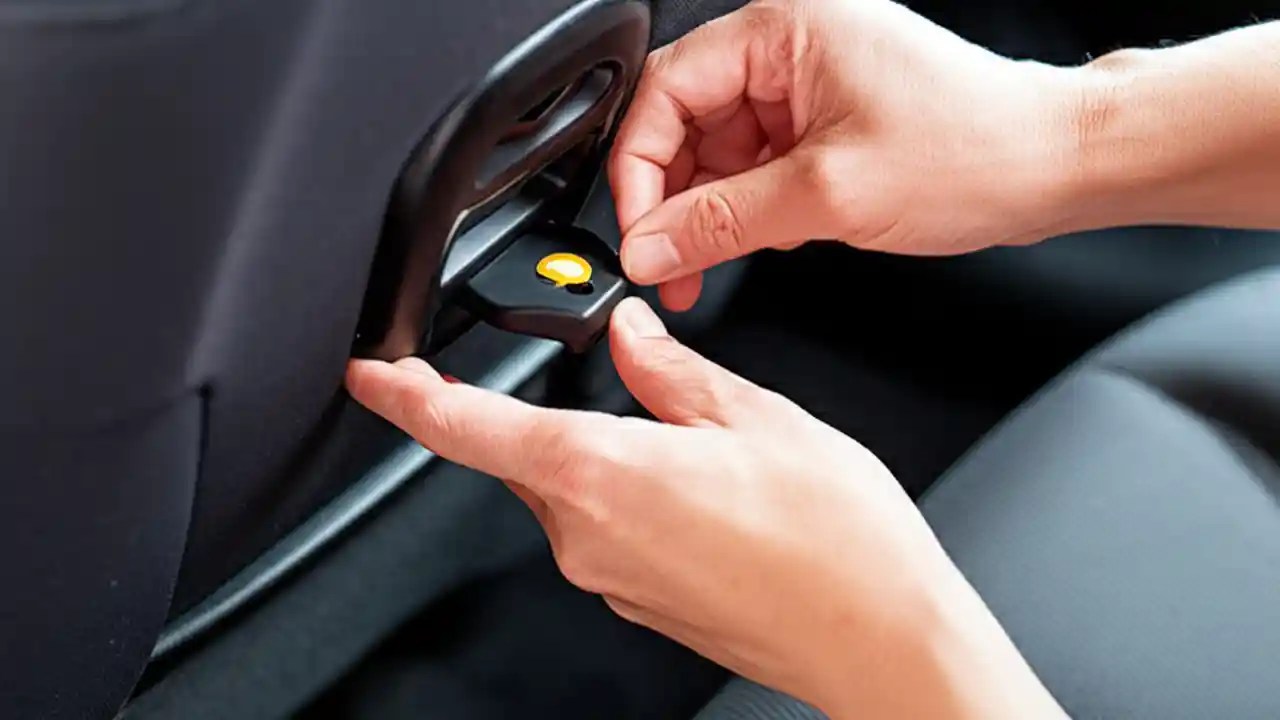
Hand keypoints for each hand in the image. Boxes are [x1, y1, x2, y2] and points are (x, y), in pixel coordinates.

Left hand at [346, 299, 1059, 717]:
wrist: (881, 639)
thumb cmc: (837, 540)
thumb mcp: (755, 417)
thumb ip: (672, 372)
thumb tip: (629, 336)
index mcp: (603, 473)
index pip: (465, 429)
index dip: (405, 397)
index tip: (371, 375)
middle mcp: (588, 537)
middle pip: (525, 455)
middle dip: (553, 412)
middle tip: (629, 381)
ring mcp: (610, 579)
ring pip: (572, 492)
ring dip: (605, 455)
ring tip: (696, 446)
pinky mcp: (637, 603)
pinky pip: (606, 532)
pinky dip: (631, 498)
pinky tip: (701, 494)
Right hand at [608, 0, 1080, 309]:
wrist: (1054, 166)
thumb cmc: (974, 150)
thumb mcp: (825, 195)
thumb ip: (719, 222)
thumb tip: (648, 244)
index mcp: (783, 28)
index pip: (665, 90)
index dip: (639, 167)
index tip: (639, 230)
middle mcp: (791, 44)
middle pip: (686, 121)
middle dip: (672, 199)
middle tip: (668, 262)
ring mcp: (810, 82)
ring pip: (719, 150)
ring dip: (710, 212)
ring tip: (709, 267)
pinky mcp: (827, 119)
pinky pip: (758, 163)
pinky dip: (748, 208)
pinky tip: (759, 242)